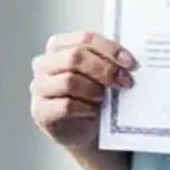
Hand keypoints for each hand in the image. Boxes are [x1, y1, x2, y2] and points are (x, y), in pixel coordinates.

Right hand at [30, 31, 137, 147]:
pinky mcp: (41, 111)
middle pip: (75, 57)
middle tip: (124, 81)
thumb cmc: (91, 97)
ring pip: (69, 81)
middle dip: (104, 69)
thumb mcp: (99, 73)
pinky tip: (94, 110)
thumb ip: (107, 61)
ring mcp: (39, 87)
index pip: (84, 38)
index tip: (130, 63)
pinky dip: (86, 108)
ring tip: (105, 99)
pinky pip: (66, 105)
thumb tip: (127, 59)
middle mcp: (44, 63)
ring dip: (94, 90)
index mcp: (59, 46)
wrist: (83, 130)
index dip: (109, 49)